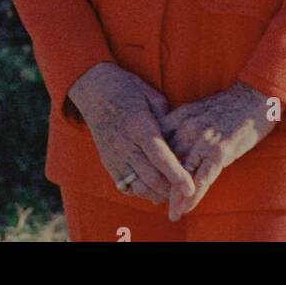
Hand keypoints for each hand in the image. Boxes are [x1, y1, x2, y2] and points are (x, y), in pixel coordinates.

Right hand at [68, 62, 194, 209]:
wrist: (95, 91)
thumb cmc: (127, 89)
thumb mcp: (151, 95)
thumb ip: (166, 117)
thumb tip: (178, 137)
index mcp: (139, 125)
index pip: (160, 157)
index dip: (176, 175)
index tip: (190, 188)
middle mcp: (126, 144)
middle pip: (151, 177)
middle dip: (170, 191)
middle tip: (186, 194)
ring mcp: (115, 156)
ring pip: (138, 186)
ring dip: (156, 194)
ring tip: (171, 194)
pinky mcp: (108, 163)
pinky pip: (126, 185)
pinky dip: (141, 191)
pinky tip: (153, 189)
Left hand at [160, 81, 277, 218]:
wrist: (255, 94)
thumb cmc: (228, 105)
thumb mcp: (198, 110)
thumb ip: (182, 126)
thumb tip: (171, 146)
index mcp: (180, 117)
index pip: (157, 146)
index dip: (152, 166)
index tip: (150, 181)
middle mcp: (188, 128)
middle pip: (167, 163)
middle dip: (161, 186)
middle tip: (158, 202)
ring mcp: (204, 139)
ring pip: (183, 174)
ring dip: (175, 197)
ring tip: (172, 213)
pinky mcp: (221, 150)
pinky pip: (203, 177)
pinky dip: (194, 195)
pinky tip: (188, 207)